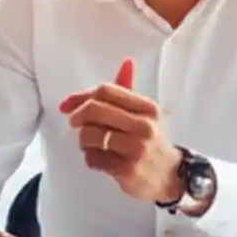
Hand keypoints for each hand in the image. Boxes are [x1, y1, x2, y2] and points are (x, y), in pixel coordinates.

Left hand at [60, 59, 183, 203]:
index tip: (67, 105)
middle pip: (94, 109)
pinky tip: (100, 159)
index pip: (106, 91)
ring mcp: (136, 148)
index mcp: (147, 108)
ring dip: (83, 140)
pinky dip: (90, 158)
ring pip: (90, 134)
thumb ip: (128, 90)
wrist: (169, 175)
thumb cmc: (150, 140)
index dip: (81, 96)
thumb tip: (126, 62)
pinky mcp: (127, 169)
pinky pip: (92, 158)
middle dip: (77, 115)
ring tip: (92, 145)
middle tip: (73, 122)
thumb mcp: (144, 113)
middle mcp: (144, 126)